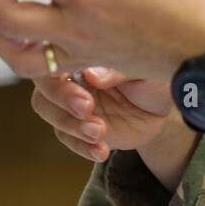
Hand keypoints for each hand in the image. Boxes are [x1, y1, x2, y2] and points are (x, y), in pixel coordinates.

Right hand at [30, 68, 173, 161]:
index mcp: (82, 54)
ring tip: (100, 131)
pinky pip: (66, 138)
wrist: (160, 112)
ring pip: (49, 112)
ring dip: (71, 126)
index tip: (77, 82)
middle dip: (62, 99)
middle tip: (88, 108)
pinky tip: (101, 150)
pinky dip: (81, 146)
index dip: (58, 71)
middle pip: (44, 88)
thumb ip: (119, 72)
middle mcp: (70, 77)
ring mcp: (68, 104)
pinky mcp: (73, 128)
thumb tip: (92, 75)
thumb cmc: (153, 80)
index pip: (53, 57)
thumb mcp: (146, 73)